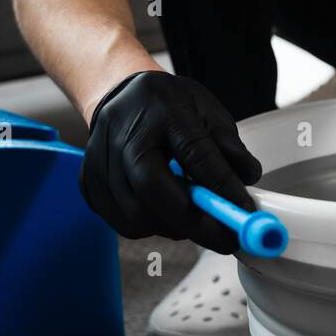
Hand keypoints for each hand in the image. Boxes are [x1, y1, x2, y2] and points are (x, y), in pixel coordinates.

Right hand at [79, 71, 262, 253]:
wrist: (122, 96)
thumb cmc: (170, 106)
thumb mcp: (209, 111)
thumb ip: (229, 146)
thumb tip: (247, 179)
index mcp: (163, 110)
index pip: (194, 154)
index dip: (221, 188)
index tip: (244, 212)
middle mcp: (125, 135)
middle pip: (152, 189)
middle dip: (194, 223)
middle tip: (226, 239)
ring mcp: (100, 160)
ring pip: (136, 215)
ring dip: (174, 227)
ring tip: (196, 217)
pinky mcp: (88, 183)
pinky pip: (122, 222)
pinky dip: (151, 226)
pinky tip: (165, 211)